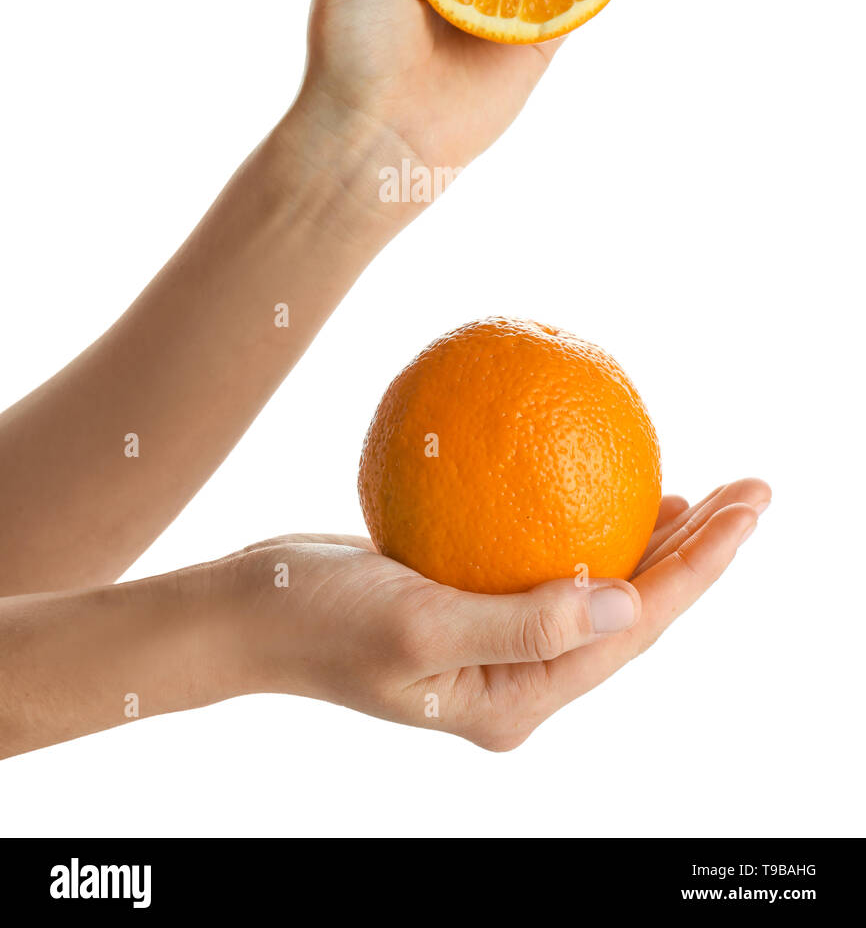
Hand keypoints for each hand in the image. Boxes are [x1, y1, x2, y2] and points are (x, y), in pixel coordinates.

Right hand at [228, 477, 768, 750]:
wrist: (248, 614)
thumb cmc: (318, 623)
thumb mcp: (419, 627)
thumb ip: (525, 622)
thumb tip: (632, 600)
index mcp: (518, 699)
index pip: (634, 630)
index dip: (701, 570)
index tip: (748, 507)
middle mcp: (519, 678)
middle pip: (633, 610)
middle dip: (699, 553)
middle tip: (752, 489)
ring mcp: (496, 641)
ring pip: (598, 585)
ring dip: (653, 542)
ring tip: (703, 493)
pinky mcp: (472, 601)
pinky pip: (548, 559)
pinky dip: (586, 521)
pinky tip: (606, 482)